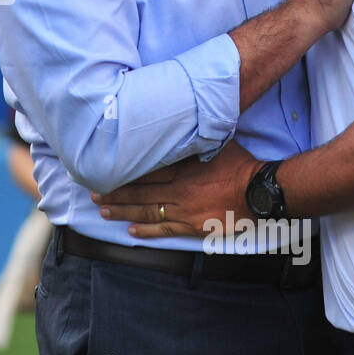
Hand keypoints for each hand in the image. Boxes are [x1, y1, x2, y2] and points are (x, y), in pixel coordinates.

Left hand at [92, 141, 261, 238]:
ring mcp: (184, 209)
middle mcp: (178, 189)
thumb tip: (181, 123)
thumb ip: (195, 139)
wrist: (260, 191)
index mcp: (181, 168)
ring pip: (147, 211)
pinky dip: (146, 230)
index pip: (145, 171)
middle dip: (114, 193)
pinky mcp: (193, 226)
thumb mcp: (216, 144)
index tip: (104, 172)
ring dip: (123, 212)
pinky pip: (165, 229)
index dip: (123, 172)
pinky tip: (131, 231)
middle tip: (94, 194)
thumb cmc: (240, 165)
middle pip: (139, 191)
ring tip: (103, 211)